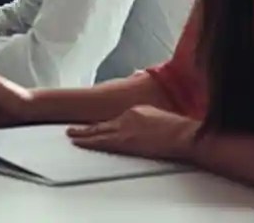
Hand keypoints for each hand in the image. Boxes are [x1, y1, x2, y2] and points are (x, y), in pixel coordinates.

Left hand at [67, 106, 198, 161]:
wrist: (182, 135)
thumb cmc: (177, 130)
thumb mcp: (158, 118)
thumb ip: (146, 120)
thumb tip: (143, 125)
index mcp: (135, 111)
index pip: (114, 119)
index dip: (103, 125)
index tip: (94, 127)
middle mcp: (126, 117)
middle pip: (102, 124)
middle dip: (86, 127)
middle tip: (72, 128)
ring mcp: (124, 128)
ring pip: (98, 132)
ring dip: (83, 134)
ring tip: (71, 135)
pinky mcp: (124, 140)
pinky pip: (102, 141)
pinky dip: (89, 141)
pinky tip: (81, 142)